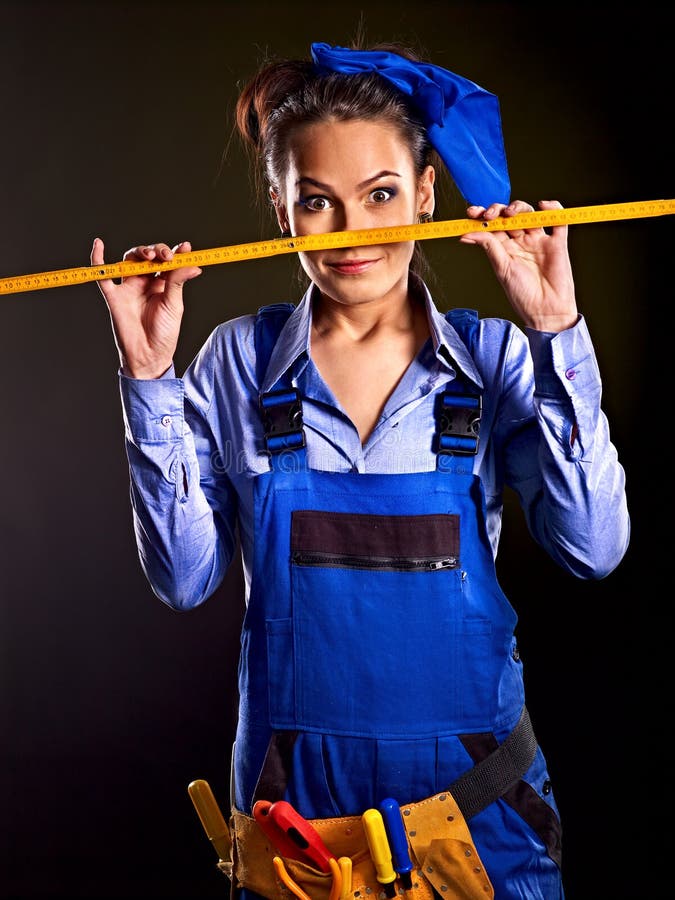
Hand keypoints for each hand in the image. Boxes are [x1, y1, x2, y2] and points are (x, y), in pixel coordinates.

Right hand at [91, 238, 201, 378]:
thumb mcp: (174, 305)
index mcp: (162, 283)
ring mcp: (128, 288)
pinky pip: (102, 276)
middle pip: (147, 256)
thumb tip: (193, 263)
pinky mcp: (114, 296)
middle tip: (165, 257)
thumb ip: (178, 282)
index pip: (166, 260)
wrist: (149, 356)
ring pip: (129, 260)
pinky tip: (98, 244)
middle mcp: (145, 282)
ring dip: (138, 252)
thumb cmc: (164, 333)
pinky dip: (97, 260)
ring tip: (150, 256)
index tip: (184, 248)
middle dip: (156, 251)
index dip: (173, 252)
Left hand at [459, 199, 577, 331]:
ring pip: (529, 214)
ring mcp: (539, 241)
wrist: (546, 310)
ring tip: (511, 213)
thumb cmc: (523, 295)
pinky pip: (558, 220)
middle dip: (498, 210)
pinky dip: (553, 208)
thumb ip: (489, 247)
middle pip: (509, 217)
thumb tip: (466, 233)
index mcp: (505, 250)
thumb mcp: (502, 269)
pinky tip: (543, 206)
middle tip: (490, 214)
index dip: (482, 216)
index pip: (492, 227)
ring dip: (519, 207)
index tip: (472, 212)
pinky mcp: (558, 243)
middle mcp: (521, 243)